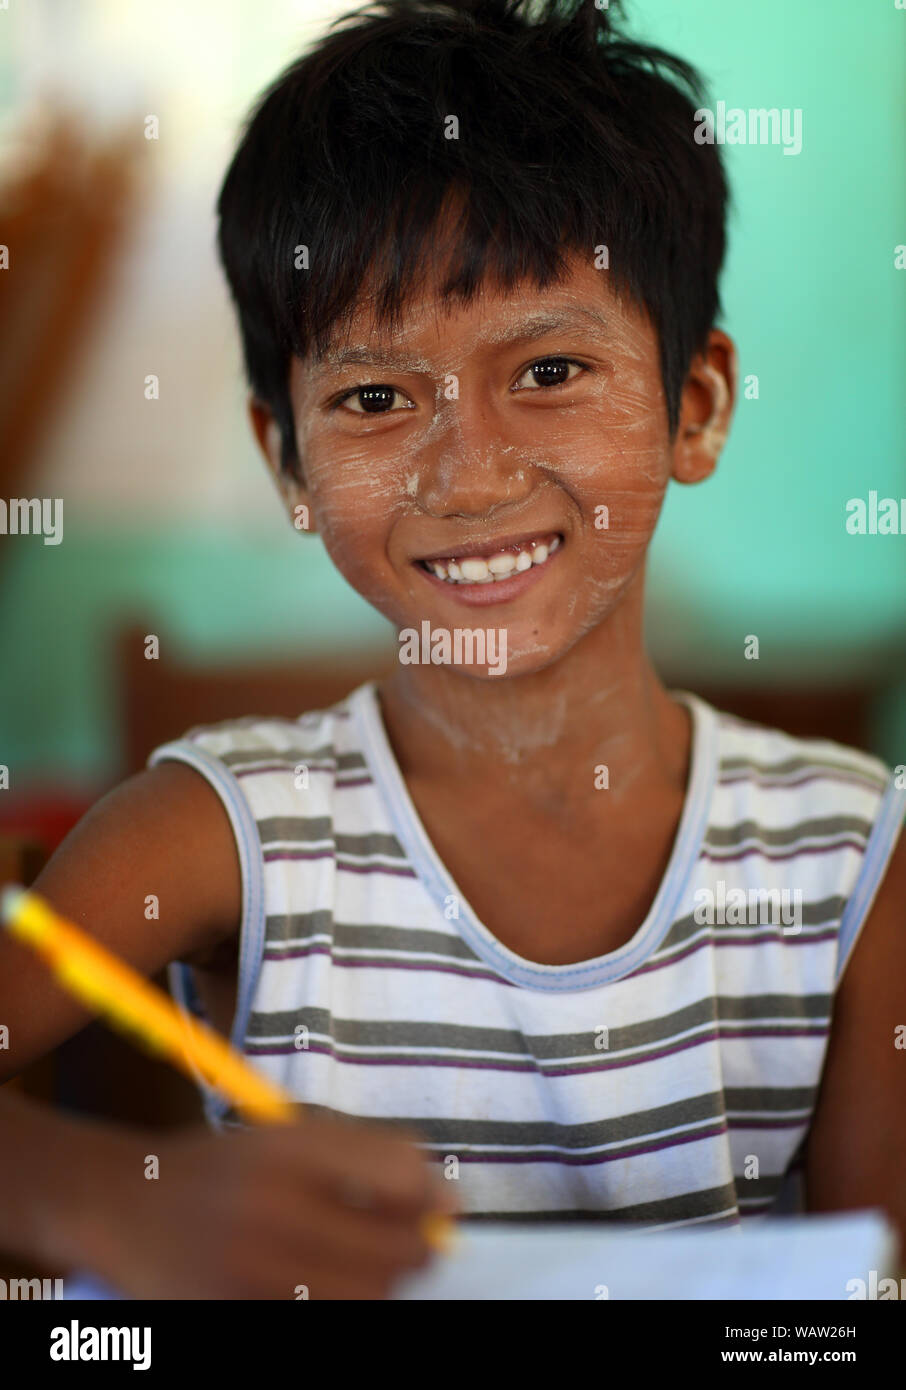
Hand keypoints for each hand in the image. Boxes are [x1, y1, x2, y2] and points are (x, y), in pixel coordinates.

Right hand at [60, 1114, 457, 1298]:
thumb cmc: (224, 1167)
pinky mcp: (235, 1314)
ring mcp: (251, 1269)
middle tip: (413, 1246)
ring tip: (367, 1267)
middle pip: (395, 1249)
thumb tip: (448, 1200)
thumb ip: (369, 1155)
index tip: (441, 1205)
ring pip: (367, 1297)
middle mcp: (271, 1205)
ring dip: (382, 1285)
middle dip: (418, 1249)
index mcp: (290, 1147)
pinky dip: (339, 1307)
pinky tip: (324, 1288)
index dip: (434, 1195)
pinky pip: (322, 1322)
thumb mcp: (288, 1136)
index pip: (401, 1175)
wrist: (125, 1205)